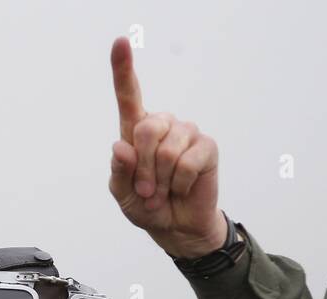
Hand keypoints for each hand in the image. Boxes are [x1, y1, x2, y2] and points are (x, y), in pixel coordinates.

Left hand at [108, 36, 228, 258]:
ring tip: (164, 192)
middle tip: (146, 191)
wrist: (177, 227)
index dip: (123, 69)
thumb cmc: (148, 206)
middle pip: (146, 129)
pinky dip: (180, 184)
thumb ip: (119, 172)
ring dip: (161, 181)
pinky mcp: (207, 146)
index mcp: (136, 130)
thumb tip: (121, 147)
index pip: (128, 95)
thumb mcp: (123, 195)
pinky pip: (187, 163)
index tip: (120, 42)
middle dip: (143, 168)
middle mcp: (163, 125)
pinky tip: (182, 188)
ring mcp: (187, 133)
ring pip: (167, 150)